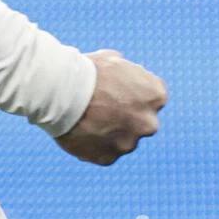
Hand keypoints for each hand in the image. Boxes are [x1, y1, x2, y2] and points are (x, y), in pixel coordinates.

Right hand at [54, 49, 166, 165]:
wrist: (63, 92)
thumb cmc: (87, 71)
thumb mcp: (112, 60)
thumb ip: (126, 74)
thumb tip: (124, 77)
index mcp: (156, 95)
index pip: (152, 96)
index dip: (132, 92)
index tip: (114, 89)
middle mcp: (148, 123)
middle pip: (139, 121)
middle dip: (124, 116)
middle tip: (100, 106)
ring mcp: (128, 143)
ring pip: (121, 139)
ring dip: (108, 132)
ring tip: (83, 118)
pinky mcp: (108, 158)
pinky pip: (103, 152)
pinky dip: (93, 144)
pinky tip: (78, 130)